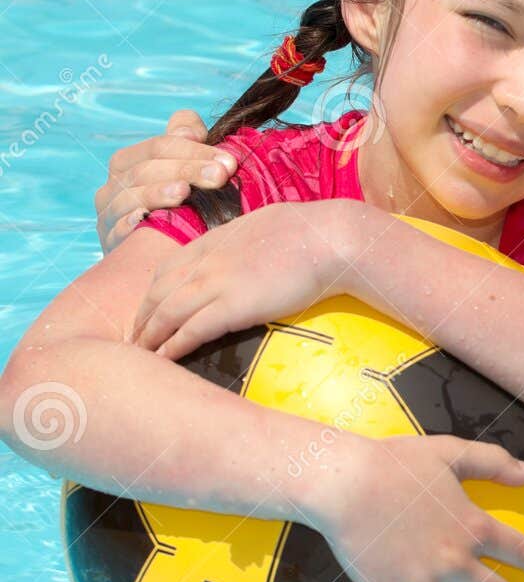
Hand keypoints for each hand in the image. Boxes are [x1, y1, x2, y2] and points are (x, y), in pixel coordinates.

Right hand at [96, 110, 237, 252]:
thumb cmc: (177, 204)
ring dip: (158, 193)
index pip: (158, 147)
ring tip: (184, 191)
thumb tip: (191, 130)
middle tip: (219, 176)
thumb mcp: (182, 167)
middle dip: (186, 169)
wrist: (155, 252)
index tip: (228, 161)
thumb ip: (186, 138)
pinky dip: (132, 223)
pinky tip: (148, 220)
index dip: (192, 150)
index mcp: (127, 163)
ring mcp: (109, 216)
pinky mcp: (111, 244)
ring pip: (129, 197)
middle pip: (146, 170)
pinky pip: (117, 231)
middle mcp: (112, 187)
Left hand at [131, 200, 370, 359]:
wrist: (331, 238)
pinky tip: (163, 358)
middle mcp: (208, 260)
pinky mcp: (232, 305)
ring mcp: (217, 282)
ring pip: (166, 311)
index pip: (170, 266)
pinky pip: (190, 329)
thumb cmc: (314, 230)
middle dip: (142, 316)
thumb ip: (251, 239)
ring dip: (149, 335)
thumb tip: (256, 248)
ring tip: (140, 354)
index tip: (150, 307)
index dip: (155, 289)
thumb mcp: (269, 224)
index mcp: (217, 239)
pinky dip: (172, 345)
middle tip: (135, 337)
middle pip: (159, 290)